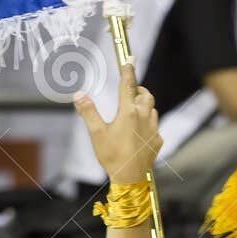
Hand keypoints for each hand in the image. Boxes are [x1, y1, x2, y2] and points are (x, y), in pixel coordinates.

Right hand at [73, 63, 161, 184]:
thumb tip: (78, 95)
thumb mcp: (96, 134)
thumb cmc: (112, 156)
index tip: (130, 59)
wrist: (130, 178)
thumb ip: (88, 112)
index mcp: (128, 112)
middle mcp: (144, 117)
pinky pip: (155, 126)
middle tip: (131, 91)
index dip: (128, 71)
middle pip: (145, 95)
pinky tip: (140, 132)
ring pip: (152, 109)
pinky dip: (149, 124)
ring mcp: (153, 129)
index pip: (128, 85)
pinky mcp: (158, 140)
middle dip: (138, 89)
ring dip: (145, 107)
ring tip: (134, 112)